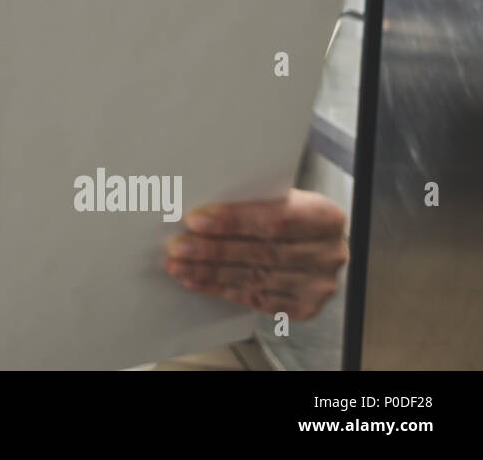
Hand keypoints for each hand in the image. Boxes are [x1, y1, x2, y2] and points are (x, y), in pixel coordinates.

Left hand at [165, 188, 347, 320]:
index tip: (196, 220)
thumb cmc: (292, 215)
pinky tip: (197, 281)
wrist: (319, 244)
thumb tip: (200, 210)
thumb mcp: (283, 198)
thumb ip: (253, 202)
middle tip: (178, 247)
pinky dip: (221, 289)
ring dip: (210, 273)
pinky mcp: (305, 308)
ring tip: (178, 265)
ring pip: (255, 278)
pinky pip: (255, 299)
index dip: (234, 221)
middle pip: (262, 253)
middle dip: (213, 251)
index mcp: (326, 217)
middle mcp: (329, 253)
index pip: (275, 220)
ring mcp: (319, 285)